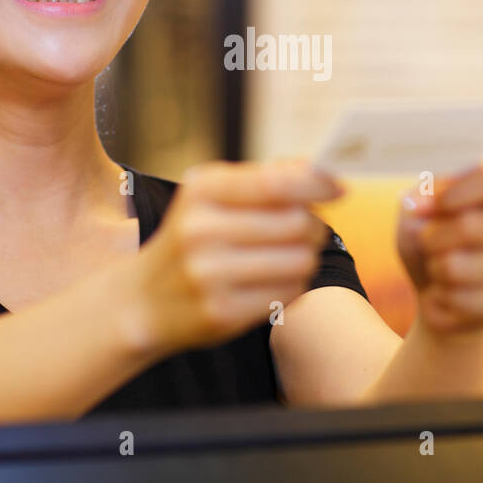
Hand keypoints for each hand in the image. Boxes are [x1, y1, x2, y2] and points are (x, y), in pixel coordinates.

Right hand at [131, 158, 344, 351]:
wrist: (143, 301)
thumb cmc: (190, 240)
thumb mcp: (211, 198)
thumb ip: (263, 180)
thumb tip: (317, 169)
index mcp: (200, 192)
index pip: (276, 183)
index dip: (317, 184)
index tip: (339, 187)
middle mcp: (201, 231)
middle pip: (296, 223)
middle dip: (312, 225)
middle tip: (307, 229)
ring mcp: (209, 275)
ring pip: (299, 260)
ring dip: (306, 257)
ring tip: (289, 255)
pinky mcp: (221, 314)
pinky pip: (288, 293)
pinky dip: (293, 284)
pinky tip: (275, 280)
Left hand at [395, 163, 482, 338]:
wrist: (438, 294)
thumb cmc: (429, 244)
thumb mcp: (414, 215)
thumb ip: (416, 202)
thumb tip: (417, 204)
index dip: (452, 193)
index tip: (422, 208)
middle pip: (469, 226)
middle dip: (431, 240)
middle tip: (426, 245)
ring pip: (458, 267)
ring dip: (435, 271)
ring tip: (439, 271)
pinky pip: (464, 301)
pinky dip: (441, 301)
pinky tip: (447, 296)